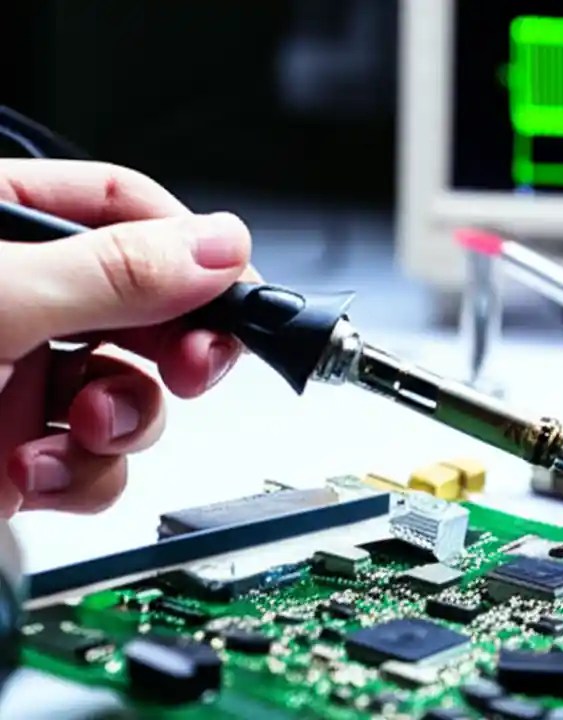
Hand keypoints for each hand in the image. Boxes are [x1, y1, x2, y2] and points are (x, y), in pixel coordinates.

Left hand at [0, 159, 256, 515]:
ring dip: (126, 421)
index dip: (184, 244)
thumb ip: (111, 272)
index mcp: (1, 232)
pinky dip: (83, 477)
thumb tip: (222, 246)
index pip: (122, 205)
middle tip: (193, 366)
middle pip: (150, 305)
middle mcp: (17, 302)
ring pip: (136, 391)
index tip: (232, 289)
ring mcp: (15, 381)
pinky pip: (97, 463)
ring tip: (82, 429)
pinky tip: (31, 475)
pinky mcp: (17, 456)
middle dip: (178, 346)